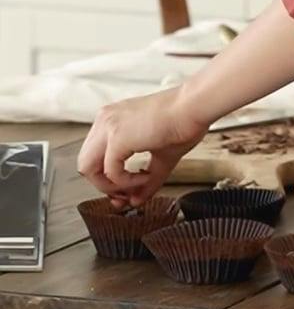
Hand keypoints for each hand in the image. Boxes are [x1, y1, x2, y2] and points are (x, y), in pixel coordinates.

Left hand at [78, 88, 208, 205]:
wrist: (194, 107)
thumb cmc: (183, 122)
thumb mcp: (160, 156)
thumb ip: (146, 180)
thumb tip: (136, 201)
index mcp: (113, 120)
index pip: (95, 156)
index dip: (108, 179)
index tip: (126, 192)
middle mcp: (105, 120)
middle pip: (85, 164)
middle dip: (104, 185)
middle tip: (126, 194)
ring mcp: (108, 127)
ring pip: (87, 168)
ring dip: (111, 185)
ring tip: (137, 185)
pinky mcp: (117, 137)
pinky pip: (110, 172)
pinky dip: (126, 182)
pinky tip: (146, 176)